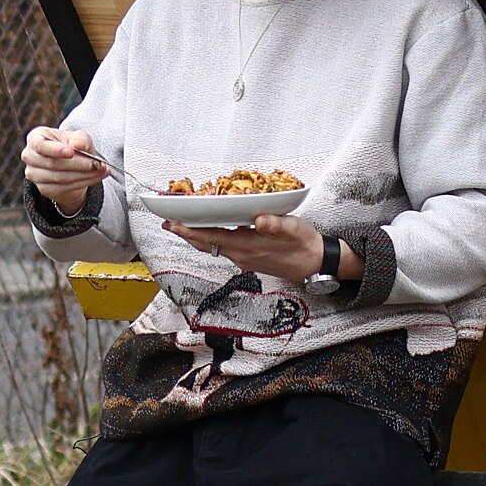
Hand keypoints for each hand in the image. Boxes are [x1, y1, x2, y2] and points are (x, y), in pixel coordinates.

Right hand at [21, 126, 106, 209]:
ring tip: (102, 170)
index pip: (40, 145)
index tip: (71, 152)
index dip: (55, 150)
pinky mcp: (43, 189)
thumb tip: (78, 145)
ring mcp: (34, 175)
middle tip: (97, 163)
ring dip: (84, 175)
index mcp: (35, 138)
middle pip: (52, 164)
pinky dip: (83, 182)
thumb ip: (80, 138)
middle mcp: (30, 156)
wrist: (70, 165)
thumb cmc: (72, 145)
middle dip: (77, 164)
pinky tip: (96, 177)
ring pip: (60, 177)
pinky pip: (64, 187)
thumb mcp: (79, 138)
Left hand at [182, 214, 352, 283]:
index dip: (191, 231)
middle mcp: (242, 255)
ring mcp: (244, 259)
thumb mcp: (294, 229)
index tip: (174, 224)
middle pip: (207, 245)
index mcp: (249, 245)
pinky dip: (212, 240)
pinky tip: (212, 232)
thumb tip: (260, 221)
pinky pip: (224, 249)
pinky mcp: (249, 260)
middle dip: (187, 234)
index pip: (212, 238)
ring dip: (198, 237)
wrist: (316, 264)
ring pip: (214, 248)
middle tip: (169, 223)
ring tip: (184, 226)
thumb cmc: (305, 243)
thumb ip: (276, 225)